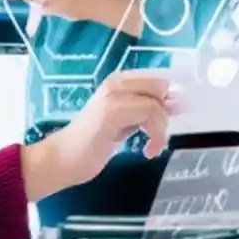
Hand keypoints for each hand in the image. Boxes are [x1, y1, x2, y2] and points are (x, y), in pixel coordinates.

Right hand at [25, 71, 175, 198]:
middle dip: (165, 114)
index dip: (168, 98)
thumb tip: (175, 104)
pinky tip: (147, 151)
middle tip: (157, 136)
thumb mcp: (124, 123)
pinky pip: (149, 115)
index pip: (157, 79)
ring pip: (156, 104)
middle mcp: (116, 82)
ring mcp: (113, 95)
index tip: (171, 119)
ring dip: (160, 130)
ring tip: (152, 147)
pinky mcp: (113, 111)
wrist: (63, 158)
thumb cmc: (92, 143)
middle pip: (160, 89)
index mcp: (118, 82)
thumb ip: (144, 112)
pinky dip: (156, 136)